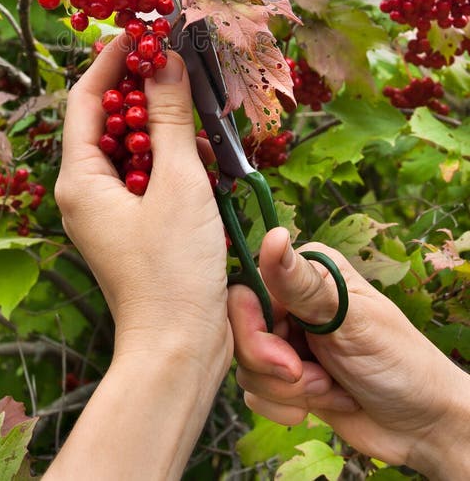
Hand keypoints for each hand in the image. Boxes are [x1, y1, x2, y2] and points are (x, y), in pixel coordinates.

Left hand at [55, 33, 231, 372]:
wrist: (179, 349)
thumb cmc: (172, 271)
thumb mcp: (177, 183)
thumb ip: (169, 119)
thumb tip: (165, 62)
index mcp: (80, 180)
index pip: (86, 100)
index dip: (111, 61)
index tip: (140, 32)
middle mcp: (87, 192)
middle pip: (109, 121)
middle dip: (143, 91)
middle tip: (178, 64)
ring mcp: (111, 212)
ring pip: (133, 148)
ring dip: (163, 127)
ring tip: (196, 111)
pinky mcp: (135, 226)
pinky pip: (149, 176)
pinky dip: (172, 160)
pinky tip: (202, 155)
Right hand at [228, 227, 469, 478]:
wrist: (421, 424)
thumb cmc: (399, 361)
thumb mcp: (351, 321)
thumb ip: (304, 286)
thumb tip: (273, 237)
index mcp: (305, 273)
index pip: (245, 292)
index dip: (254, 331)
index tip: (287, 359)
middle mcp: (289, 301)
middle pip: (239, 331)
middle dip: (273, 368)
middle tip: (313, 379)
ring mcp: (285, 340)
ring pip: (245, 366)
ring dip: (286, 390)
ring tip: (329, 388)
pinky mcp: (283, 377)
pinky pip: (254, 393)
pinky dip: (286, 406)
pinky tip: (325, 401)